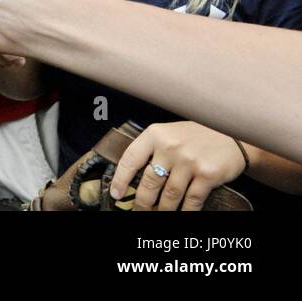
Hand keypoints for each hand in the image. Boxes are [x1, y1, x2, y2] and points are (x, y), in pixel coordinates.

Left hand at [110, 121, 247, 210]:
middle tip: (138, 210)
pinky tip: (181, 214)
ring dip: (162, 209)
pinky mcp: (207, 175)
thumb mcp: (169, 133)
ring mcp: (189, 162)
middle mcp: (170, 147)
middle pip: (149, 182)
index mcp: (155, 135)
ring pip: (169, 195)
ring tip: (158, 214)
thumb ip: (152, 149)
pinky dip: (185, 211)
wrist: (232, 134)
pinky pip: (192, 200)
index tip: (116, 194)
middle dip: (142, 201)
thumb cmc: (196, 135)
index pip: (130, 159)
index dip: (121, 179)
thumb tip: (133, 175)